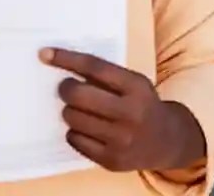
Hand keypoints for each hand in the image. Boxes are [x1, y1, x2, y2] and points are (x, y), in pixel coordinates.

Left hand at [41, 48, 205, 172]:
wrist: (168, 141)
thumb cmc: (140, 104)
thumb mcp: (132, 83)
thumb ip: (102, 75)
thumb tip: (55, 61)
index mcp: (137, 87)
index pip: (94, 67)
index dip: (66, 59)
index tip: (44, 54)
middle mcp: (132, 114)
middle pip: (78, 95)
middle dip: (66, 89)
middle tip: (67, 89)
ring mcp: (122, 140)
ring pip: (72, 118)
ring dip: (69, 111)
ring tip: (81, 111)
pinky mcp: (112, 160)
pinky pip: (74, 139)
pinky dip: (74, 132)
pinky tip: (87, 129)